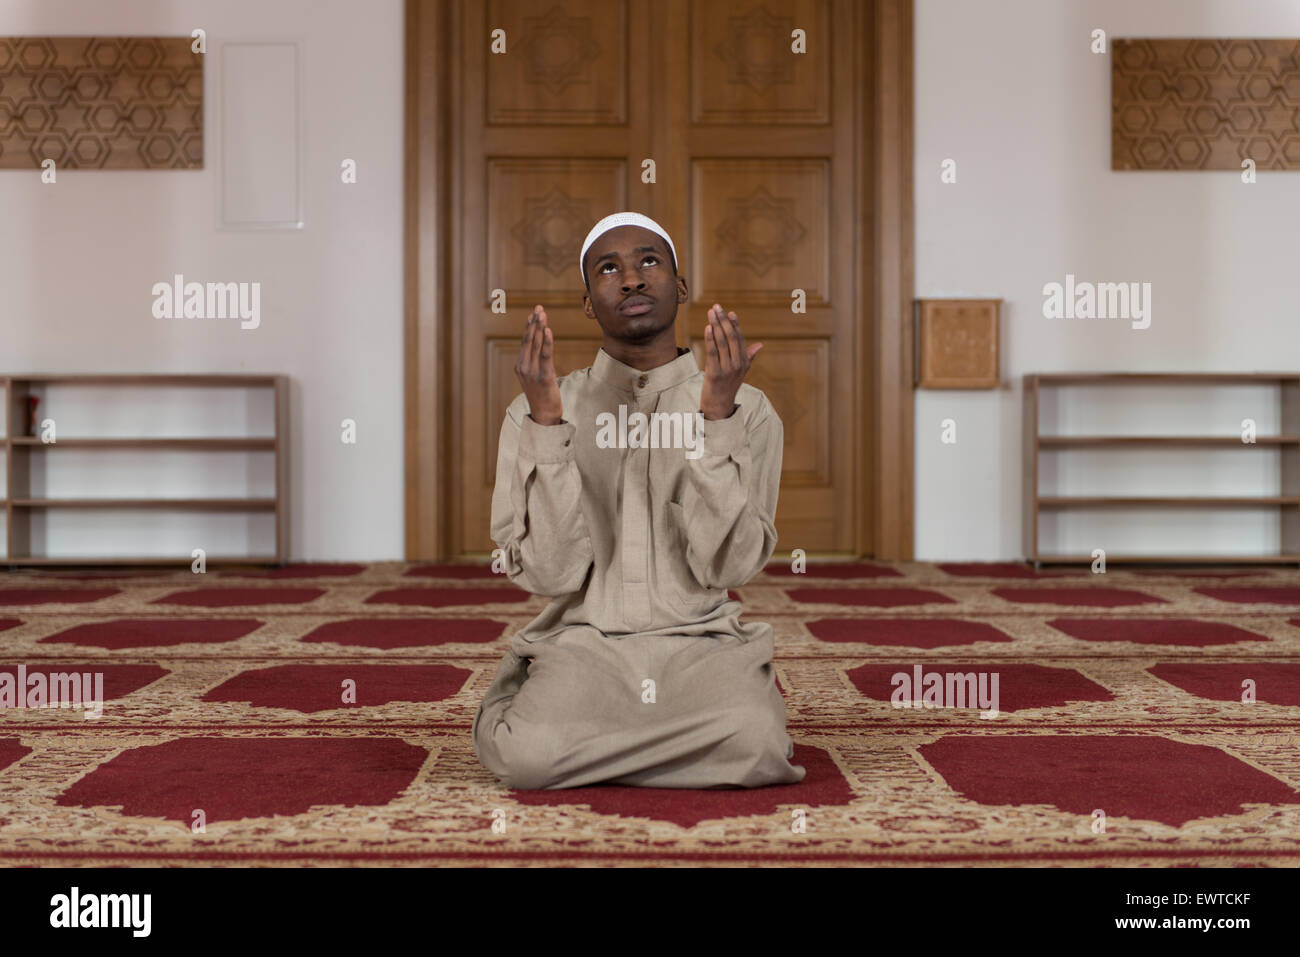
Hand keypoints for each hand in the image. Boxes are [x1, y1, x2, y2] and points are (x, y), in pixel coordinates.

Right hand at [515, 305, 562, 424]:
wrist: (544, 415)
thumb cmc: (542, 396)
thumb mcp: (534, 377)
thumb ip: (534, 363)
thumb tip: (540, 348)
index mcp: (520, 366)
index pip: (525, 342)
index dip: (529, 326)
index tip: (533, 313)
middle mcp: (523, 367)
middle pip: (529, 340)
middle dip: (534, 322)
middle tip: (538, 308)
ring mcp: (532, 372)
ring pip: (536, 344)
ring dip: (539, 327)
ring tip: (542, 314)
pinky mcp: (543, 376)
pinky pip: (545, 355)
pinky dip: (547, 341)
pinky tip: (548, 330)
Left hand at [700, 303, 761, 419]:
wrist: (719, 406)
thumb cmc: (728, 386)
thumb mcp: (740, 372)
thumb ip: (749, 356)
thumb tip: (760, 345)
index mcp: (744, 362)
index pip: (739, 339)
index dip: (734, 324)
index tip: (730, 312)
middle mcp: (738, 364)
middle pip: (730, 337)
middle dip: (723, 320)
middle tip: (716, 307)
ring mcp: (727, 369)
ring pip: (721, 343)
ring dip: (716, 325)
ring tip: (710, 313)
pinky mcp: (715, 374)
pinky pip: (712, 353)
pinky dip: (710, 339)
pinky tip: (708, 328)